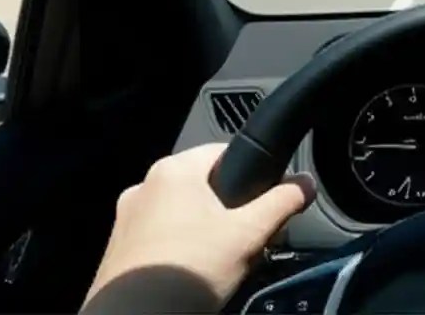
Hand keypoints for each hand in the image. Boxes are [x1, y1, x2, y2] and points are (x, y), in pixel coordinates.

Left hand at [82, 144, 315, 313]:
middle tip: (249, 238)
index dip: (254, 174)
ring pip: (183, 214)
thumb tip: (306, 183)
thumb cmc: (191, 269)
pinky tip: (195, 274)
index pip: (225, 151)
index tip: (268, 202)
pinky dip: (182, 250)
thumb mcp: (250, 233)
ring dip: (206, 232)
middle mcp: (144, 186)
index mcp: (173, 170)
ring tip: (223, 261)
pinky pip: (162, 238)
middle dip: (231, 210)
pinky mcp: (119, 249)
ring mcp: (127, 219)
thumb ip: (282, 202)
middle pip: (205, 187)